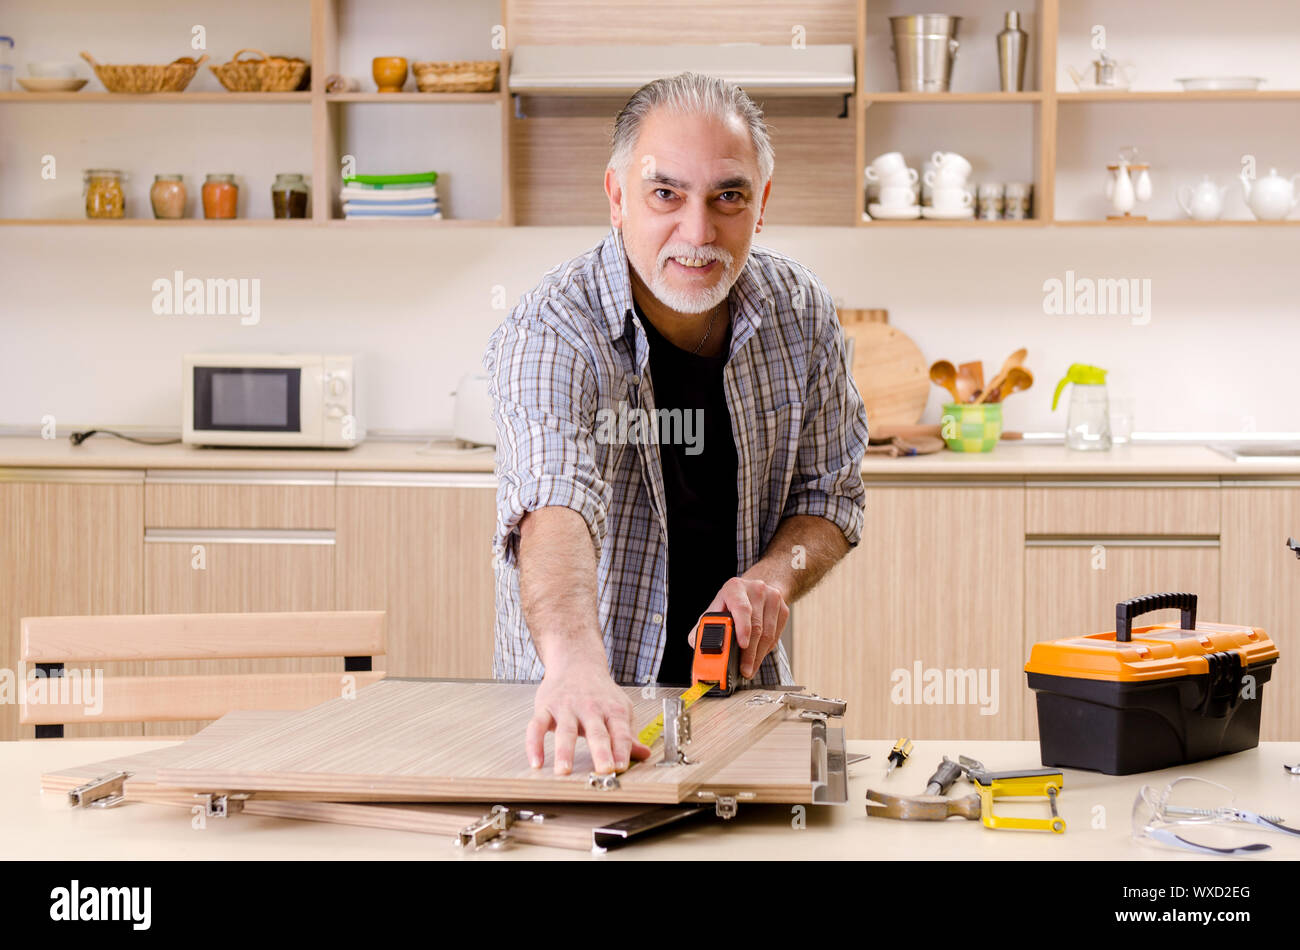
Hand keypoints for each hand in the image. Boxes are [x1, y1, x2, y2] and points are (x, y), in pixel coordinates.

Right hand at [526, 653, 651, 774]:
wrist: (577, 663)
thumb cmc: (600, 692)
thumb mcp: (620, 709)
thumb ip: (628, 736)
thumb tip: (644, 755)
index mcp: (612, 710)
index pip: (620, 732)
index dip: (622, 750)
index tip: (622, 767)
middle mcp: (590, 708)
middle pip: (597, 732)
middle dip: (601, 752)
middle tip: (603, 770)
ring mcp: (566, 707)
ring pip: (566, 730)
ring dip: (564, 751)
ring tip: (563, 771)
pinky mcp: (545, 707)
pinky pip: (537, 727)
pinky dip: (534, 745)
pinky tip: (536, 762)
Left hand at [692, 576, 790, 678]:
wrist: (756, 589)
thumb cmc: (732, 603)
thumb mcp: (716, 608)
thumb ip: (704, 627)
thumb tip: (696, 645)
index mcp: (735, 588)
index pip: (741, 608)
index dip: (743, 628)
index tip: (742, 645)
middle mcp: (756, 589)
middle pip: (756, 625)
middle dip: (749, 653)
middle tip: (744, 670)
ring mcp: (772, 598)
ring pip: (768, 633)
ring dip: (758, 655)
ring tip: (749, 668)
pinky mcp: (783, 608)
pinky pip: (776, 635)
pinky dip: (766, 649)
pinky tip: (758, 654)